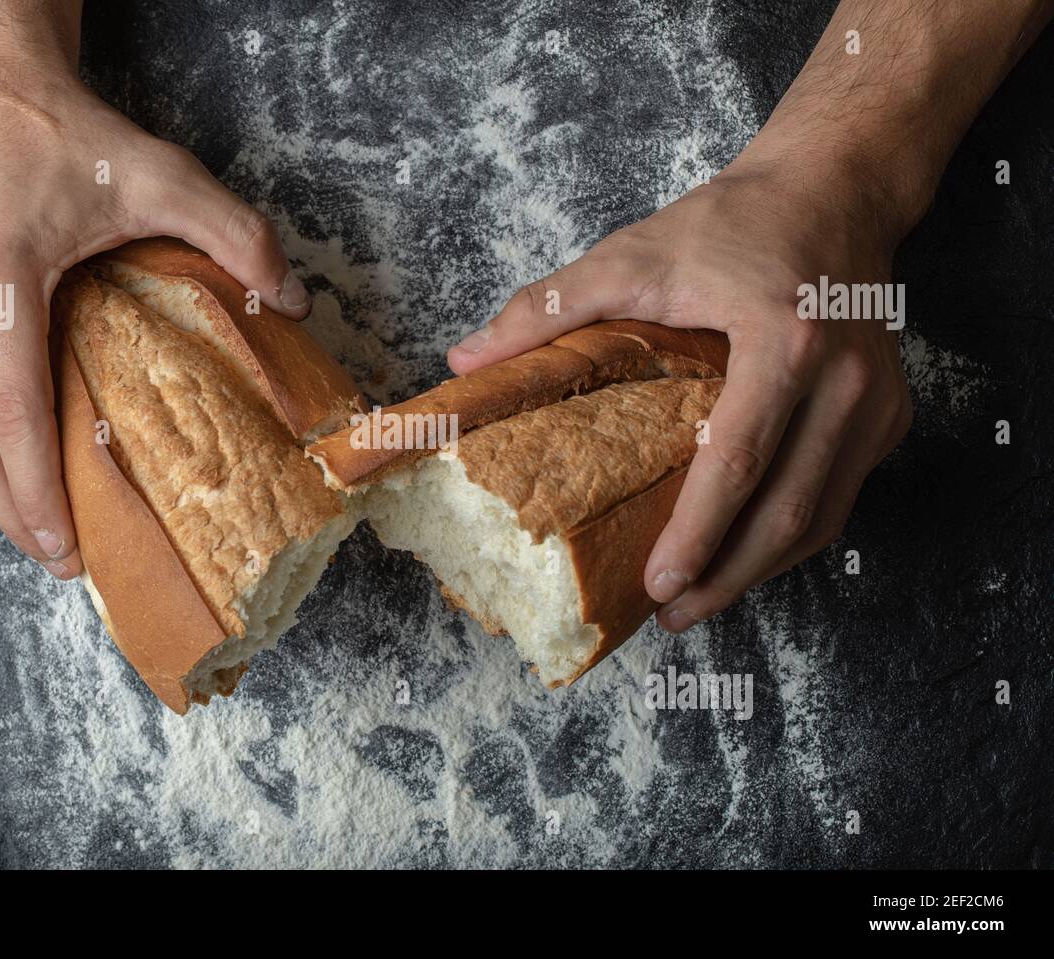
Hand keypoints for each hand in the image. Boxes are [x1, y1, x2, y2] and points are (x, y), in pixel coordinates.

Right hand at [0, 44, 308, 577]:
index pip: (10, 412)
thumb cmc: (63, 134)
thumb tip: (295, 300)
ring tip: (42, 530)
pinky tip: (13, 472)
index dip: (36, 492)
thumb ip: (236, 233)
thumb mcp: (162, 172)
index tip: (67, 549)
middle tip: (66, 559)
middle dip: (12, 515)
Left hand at [447, 157, 912, 631]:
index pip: (739, 458)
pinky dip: (792, 534)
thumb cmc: (734, 221)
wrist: (835, 189)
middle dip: (729, 578)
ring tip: (701, 600)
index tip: (658, 586)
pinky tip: (743, 552)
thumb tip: (466, 360)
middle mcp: (847, 380)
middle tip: (673, 616)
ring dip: (761, 570)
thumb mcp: (635, 252)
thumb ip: (550, 307)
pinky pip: (840, 494)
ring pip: (823, 517)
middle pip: (792, 511)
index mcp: (785, 340)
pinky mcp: (889, 414)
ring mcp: (878, 402)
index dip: (698, 532)